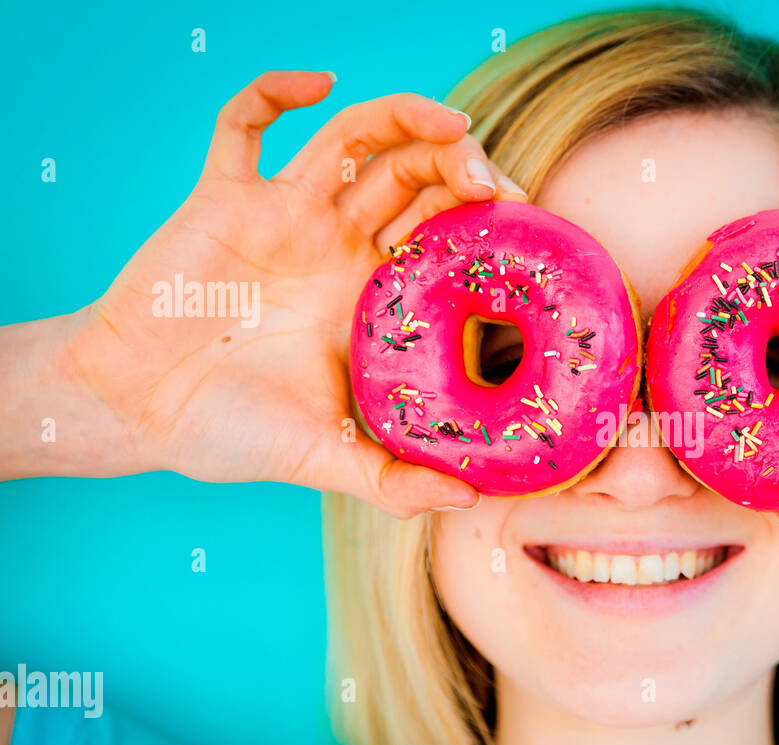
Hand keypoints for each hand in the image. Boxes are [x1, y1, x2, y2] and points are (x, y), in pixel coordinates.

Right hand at [47, 71, 527, 515]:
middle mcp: (337, 247)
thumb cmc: (229, 433)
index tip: (520, 225)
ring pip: (354, 141)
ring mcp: (283, 218)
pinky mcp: (222, 199)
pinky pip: (243, 125)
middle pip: (414, 178)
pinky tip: (319, 82)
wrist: (134, 412)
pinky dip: (276, 91)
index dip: (484, 221)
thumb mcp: (324, 458)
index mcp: (370, 295)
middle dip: (459, 167)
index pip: (444, 235)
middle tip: (493, 179)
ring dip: (404, 120)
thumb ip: (391, 481)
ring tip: (451, 126)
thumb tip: (469, 503)